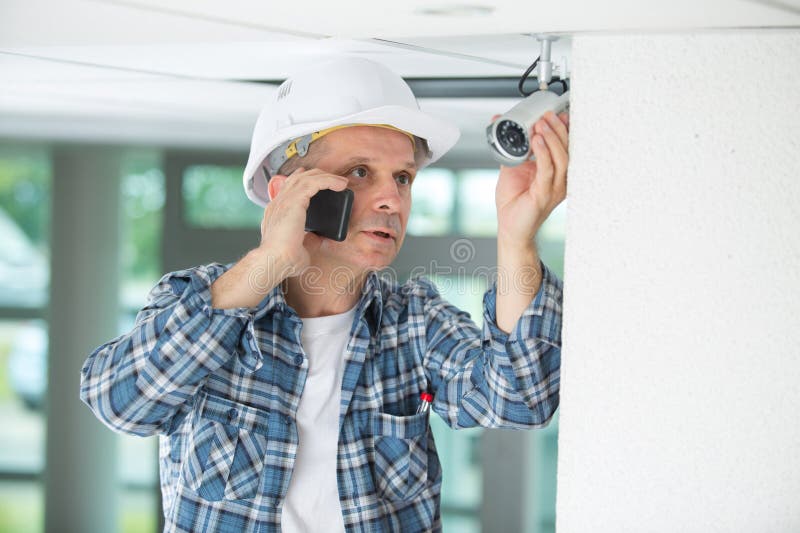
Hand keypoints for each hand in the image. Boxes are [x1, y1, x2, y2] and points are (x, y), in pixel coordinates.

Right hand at [259, 167, 349, 274]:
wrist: (274, 261)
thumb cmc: (283, 260)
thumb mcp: (299, 246)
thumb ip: (309, 238)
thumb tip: (320, 237)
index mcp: (275, 213)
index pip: (288, 188)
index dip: (302, 180)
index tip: (315, 179)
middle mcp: (278, 203)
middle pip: (297, 178)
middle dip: (317, 175)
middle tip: (334, 179)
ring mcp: (284, 201)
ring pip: (307, 178)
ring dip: (326, 177)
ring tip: (341, 182)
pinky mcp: (294, 201)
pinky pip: (314, 183)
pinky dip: (329, 181)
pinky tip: (340, 185)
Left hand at [494, 110, 568, 246]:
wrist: (510, 228)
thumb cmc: (514, 202)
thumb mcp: (513, 167)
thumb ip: (510, 146)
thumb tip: (500, 121)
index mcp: (556, 171)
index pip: (566, 146)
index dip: (563, 128)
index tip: (556, 112)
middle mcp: (560, 179)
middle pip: (567, 149)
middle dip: (558, 128)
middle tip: (546, 115)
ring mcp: (555, 187)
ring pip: (561, 158)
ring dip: (552, 138)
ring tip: (541, 124)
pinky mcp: (545, 194)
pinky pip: (547, 171)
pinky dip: (543, 154)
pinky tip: (537, 142)